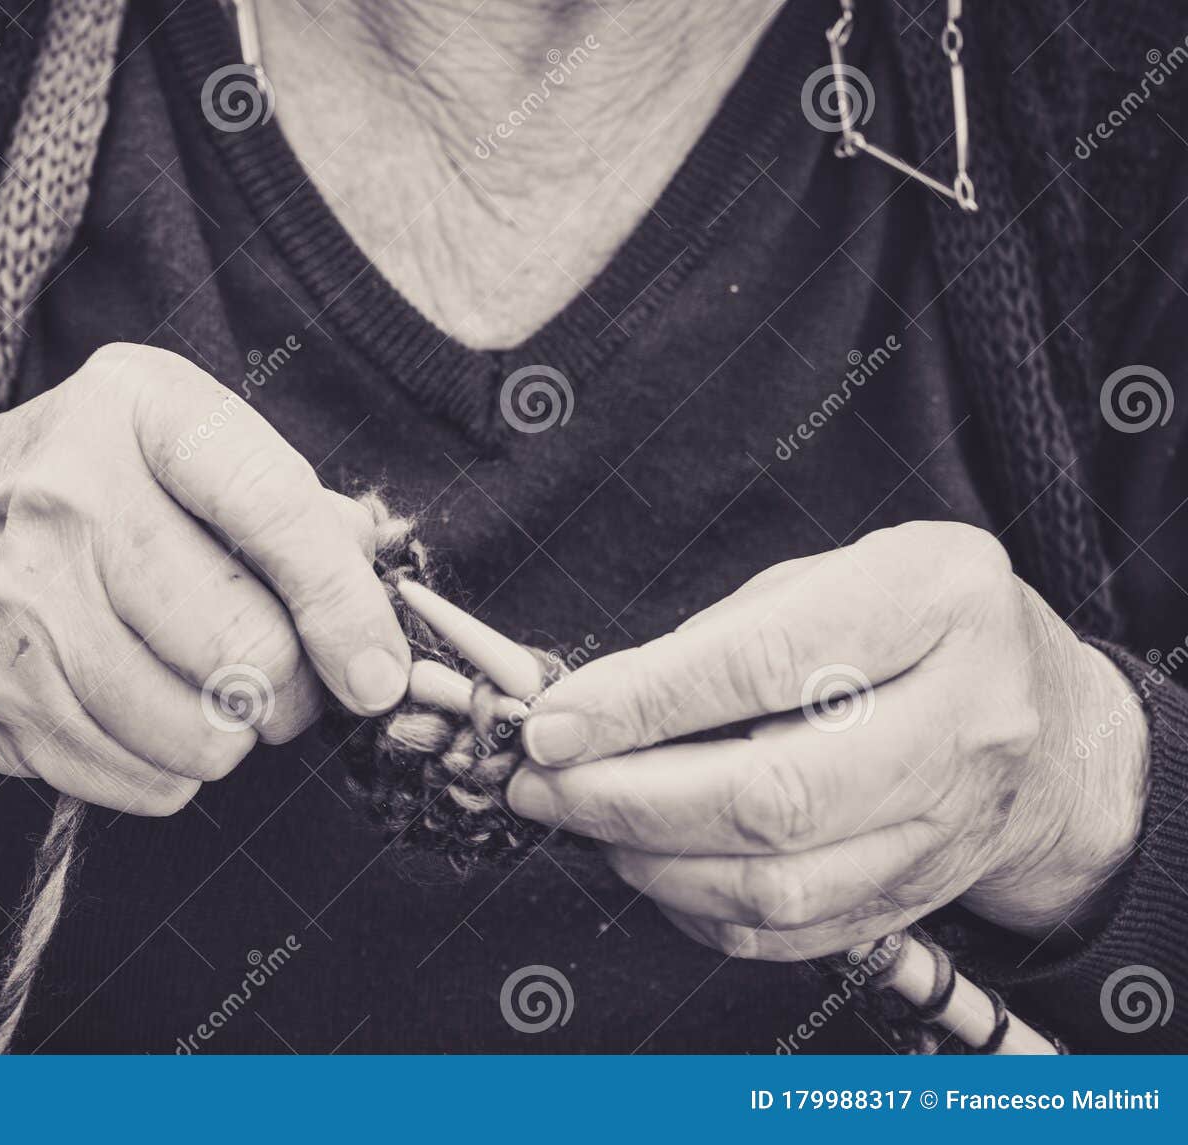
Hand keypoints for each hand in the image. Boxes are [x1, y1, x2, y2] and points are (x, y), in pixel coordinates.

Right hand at [0, 343, 408, 897]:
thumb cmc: (86, 507)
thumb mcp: (179, 459)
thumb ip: (290, 508)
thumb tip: (376, 584)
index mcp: (137, 405)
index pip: (272, 507)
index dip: (343, 607)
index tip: (378, 678)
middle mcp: (65, 487)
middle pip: (245, 645)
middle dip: (288, 691)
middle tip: (271, 682)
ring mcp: (14, 591)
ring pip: (197, 731)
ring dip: (226, 740)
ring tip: (203, 701)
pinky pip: (138, 779)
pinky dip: (163, 774)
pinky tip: (138, 724)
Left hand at [507, 521, 1147, 959]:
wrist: (1052, 731)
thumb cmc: (913, 631)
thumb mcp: (831, 579)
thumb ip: (720, 636)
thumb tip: (591, 709)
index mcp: (938, 602)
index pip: (768, 663)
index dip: (644, 702)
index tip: (552, 723)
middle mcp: (964, 721)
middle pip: (774, 795)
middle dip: (626, 800)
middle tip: (542, 785)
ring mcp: (952, 826)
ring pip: (778, 883)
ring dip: (649, 862)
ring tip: (581, 822)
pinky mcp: (920, 898)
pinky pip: (790, 931)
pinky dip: (697, 910)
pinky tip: (649, 865)